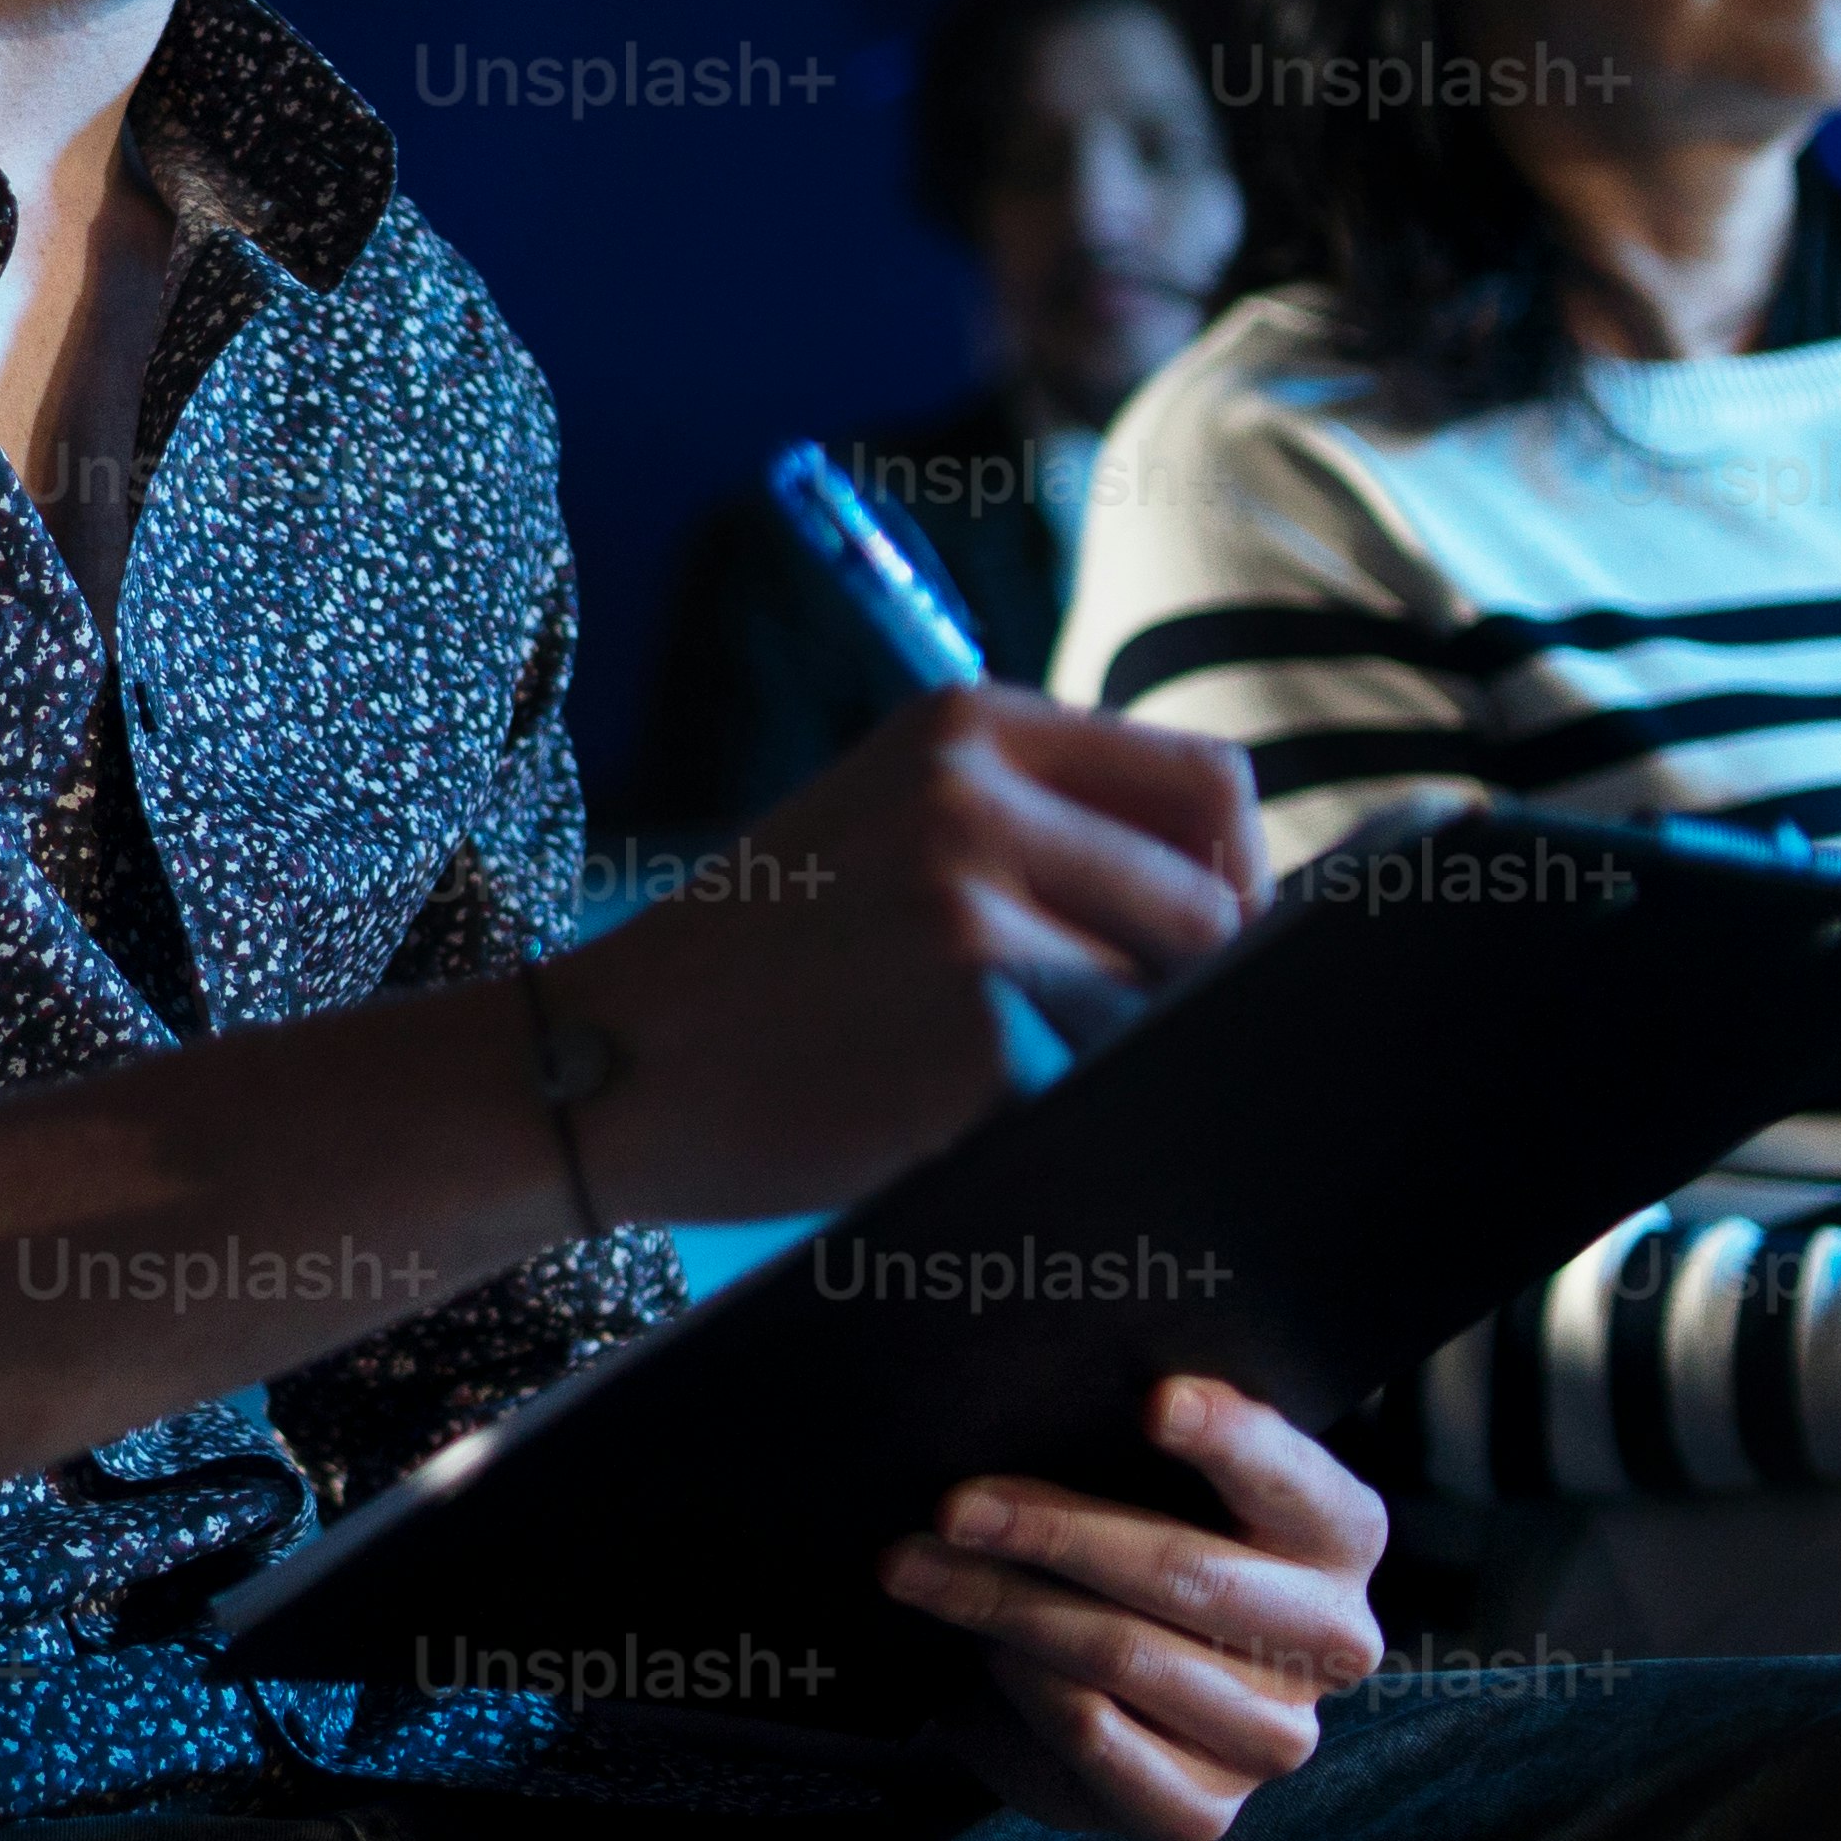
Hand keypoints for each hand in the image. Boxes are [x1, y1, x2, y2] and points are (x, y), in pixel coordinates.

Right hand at [575, 692, 1263, 1227]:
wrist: (606, 1058)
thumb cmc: (755, 958)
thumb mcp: (885, 816)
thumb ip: (1037, 818)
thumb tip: (1233, 889)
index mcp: (967, 726)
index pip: (1206, 785)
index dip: (1233, 876)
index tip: (1202, 942)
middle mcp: (978, 801)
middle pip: (1212, 901)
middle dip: (1197, 981)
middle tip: (1124, 1034)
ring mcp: (976, 920)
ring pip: (1166, 1004)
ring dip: (1126, 1052)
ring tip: (1013, 1069)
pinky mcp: (978, 1041)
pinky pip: (1097, 1087)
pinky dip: (1061, 1113)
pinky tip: (960, 1113)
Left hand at [877, 1373, 1388, 1840]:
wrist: (1102, 1688)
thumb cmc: (1130, 1551)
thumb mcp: (1147, 1489)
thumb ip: (1135, 1452)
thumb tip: (1036, 1403)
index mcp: (1337, 1536)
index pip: (1292, 1479)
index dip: (1228, 1437)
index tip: (1154, 1401)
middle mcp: (1330, 1640)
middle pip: (1185, 1572)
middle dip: (1055, 1531)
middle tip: (952, 1506)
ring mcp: (1274, 1736)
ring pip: (1121, 1654)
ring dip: (1001, 1606)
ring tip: (914, 1568)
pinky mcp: (1202, 1809)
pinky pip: (1096, 1736)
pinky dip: (1024, 1685)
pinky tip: (979, 1650)